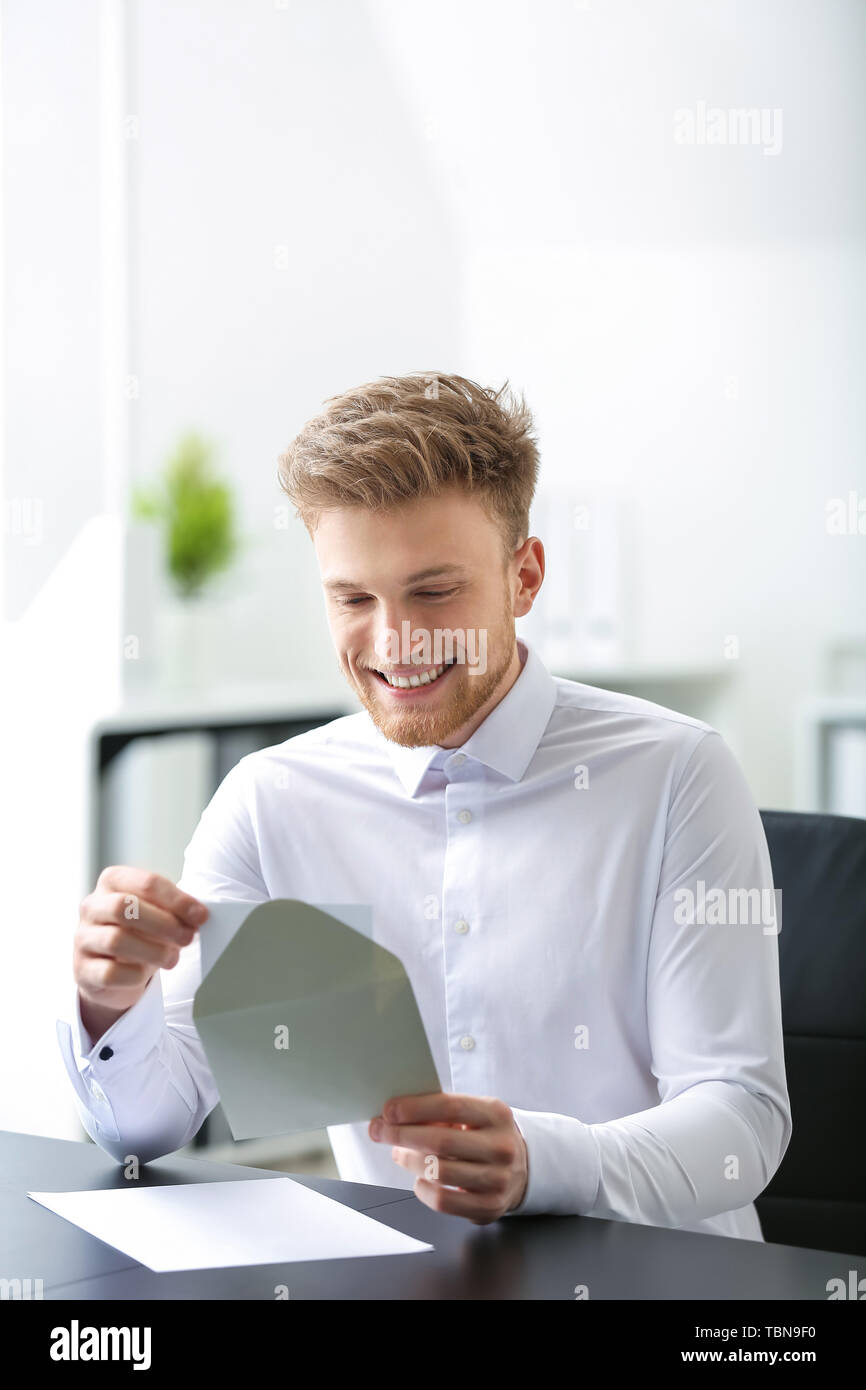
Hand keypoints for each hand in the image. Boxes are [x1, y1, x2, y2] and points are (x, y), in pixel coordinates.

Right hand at [75, 866, 207, 1035]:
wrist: (112, 970)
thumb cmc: (139, 932)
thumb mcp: (157, 913)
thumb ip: (175, 910)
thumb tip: (198, 915)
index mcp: (112, 881)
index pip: (146, 883)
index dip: (177, 900)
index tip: (200, 915)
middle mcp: (92, 906)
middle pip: (123, 907)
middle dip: (163, 923)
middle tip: (188, 937)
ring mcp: (83, 938)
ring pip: (116, 941)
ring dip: (154, 951)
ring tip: (172, 958)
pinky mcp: (82, 970)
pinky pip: (110, 973)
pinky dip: (135, 975)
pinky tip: (145, 974)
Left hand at [368, 1092, 528, 1223]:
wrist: (523, 1168)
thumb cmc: (487, 1136)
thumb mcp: (476, 1114)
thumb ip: (443, 1112)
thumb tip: (397, 1114)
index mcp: (496, 1115)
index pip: (450, 1107)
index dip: (415, 1108)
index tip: (388, 1110)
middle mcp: (500, 1147)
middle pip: (440, 1141)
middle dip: (401, 1135)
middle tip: (380, 1131)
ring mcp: (497, 1179)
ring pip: (438, 1172)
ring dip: (409, 1161)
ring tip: (399, 1153)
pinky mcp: (489, 1206)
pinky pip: (443, 1201)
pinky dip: (423, 1189)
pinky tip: (420, 1178)